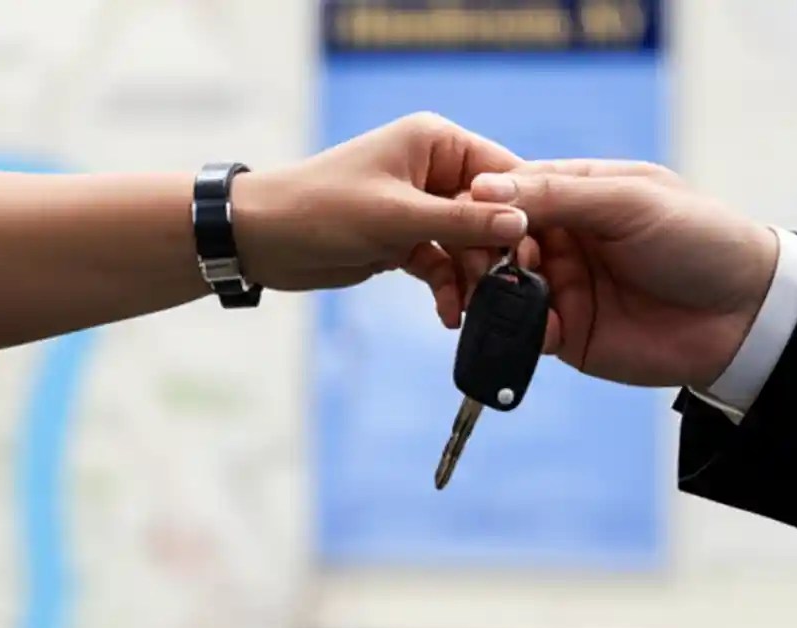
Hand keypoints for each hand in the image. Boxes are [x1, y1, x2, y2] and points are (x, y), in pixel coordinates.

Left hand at [231, 112, 529, 299]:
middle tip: (504, 293)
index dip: (524, 211)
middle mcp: (432, 169)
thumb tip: (522, 223)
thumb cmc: (320, 209)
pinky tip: (449, 315)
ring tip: (473, 312)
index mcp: (435, 142)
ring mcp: (418, 207)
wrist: (259, 239)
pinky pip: (440, 265)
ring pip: (466, 245)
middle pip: (489, 214)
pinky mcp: (401, 240)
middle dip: (496, 255)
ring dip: (471, 279)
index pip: (502, 173)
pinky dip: (447, 288)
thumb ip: (462, 221)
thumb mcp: (397, 216)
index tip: (537, 253)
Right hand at [443, 160, 777, 389]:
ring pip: (498, 285)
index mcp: (576, 193)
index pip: (509, 189)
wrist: (746, 317)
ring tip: (503, 296)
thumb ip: (558, 194)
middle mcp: (562, 237)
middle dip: (481, 250)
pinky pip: (521, 330)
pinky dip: (516, 329)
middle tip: (490, 263)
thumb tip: (482, 187)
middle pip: (493, 238)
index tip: (474, 216)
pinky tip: (538, 328)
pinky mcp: (565, 333)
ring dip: (491, 289)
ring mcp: (561, 286)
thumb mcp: (629, 203)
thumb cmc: (700, 240)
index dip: (484, 202)